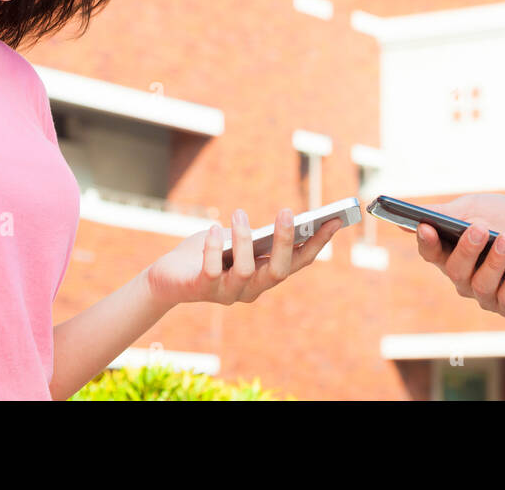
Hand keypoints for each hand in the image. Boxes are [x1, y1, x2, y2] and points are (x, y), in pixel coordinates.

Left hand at [147, 208, 341, 307]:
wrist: (168, 277)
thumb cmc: (208, 252)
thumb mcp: (237, 240)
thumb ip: (258, 235)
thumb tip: (283, 219)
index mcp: (266, 275)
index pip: (299, 262)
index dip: (318, 243)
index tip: (335, 220)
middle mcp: (252, 288)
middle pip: (278, 271)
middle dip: (285, 241)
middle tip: (287, 211)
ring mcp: (228, 292)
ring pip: (246, 270)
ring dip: (243, 239)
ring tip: (238, 213)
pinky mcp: (202, 289)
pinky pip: (211, 270)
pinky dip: (213, 247)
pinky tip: (214, 228)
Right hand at [415, 193, 504, 318]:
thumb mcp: (480, 208)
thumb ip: (450, 214)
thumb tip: (417, 217)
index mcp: (453, 254)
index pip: (431, 253)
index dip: (426, 242)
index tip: (426, 226)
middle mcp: (466, 279)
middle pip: (455, 270)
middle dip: (466, 249)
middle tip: (478, 228)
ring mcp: (488, 296)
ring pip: (481, 285)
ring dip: (495, 261)